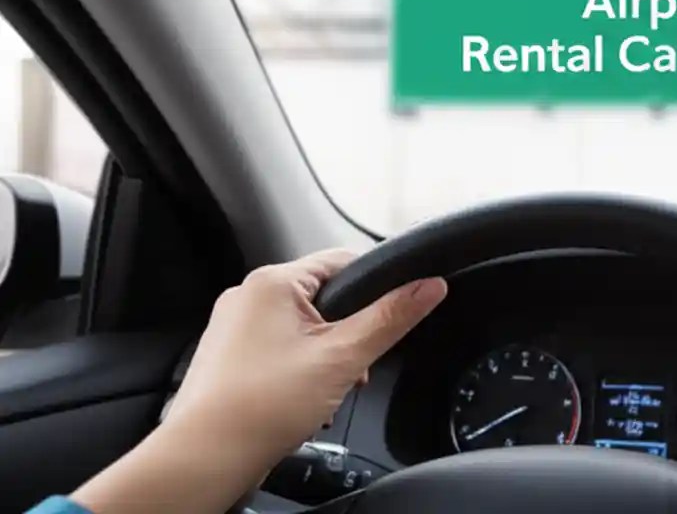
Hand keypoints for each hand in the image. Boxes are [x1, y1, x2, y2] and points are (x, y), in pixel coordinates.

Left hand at [73, 249, 447, 513]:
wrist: (205, 457)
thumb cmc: (261, 406)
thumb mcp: (344, 358)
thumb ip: (390, 318)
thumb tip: (429, 287)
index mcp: (272, 282)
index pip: (342, 261)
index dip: (374, 288)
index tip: (390, 315)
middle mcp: (247, 296)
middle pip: (323, 299)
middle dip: (346, 336)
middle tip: (349, 369)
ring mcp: (232, 328)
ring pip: (302, 329)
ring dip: (323, 358)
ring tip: (320, 392)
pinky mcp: (228, 357)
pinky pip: (278, 351)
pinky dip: (297, 372)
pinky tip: (299, 402)